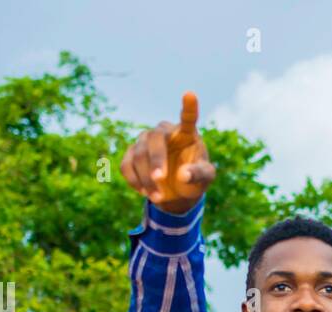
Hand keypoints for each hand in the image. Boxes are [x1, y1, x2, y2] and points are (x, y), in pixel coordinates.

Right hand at [120, 91, 216, 213]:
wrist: (177, 190)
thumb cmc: (194, 178)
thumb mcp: (204, 179)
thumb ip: (198, 175)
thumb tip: (183, 175)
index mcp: (186, 133)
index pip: (188, 118)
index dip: (189, 107)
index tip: (190, 94)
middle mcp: (164, 132)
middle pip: (155, 139)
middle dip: (156, 160)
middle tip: (160, 179)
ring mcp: (145, 141)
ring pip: (139, 155)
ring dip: (146, 178)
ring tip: (158, 197)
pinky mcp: (132, 154)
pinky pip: (126, 165)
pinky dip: (134, 180)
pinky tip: (144, 192)